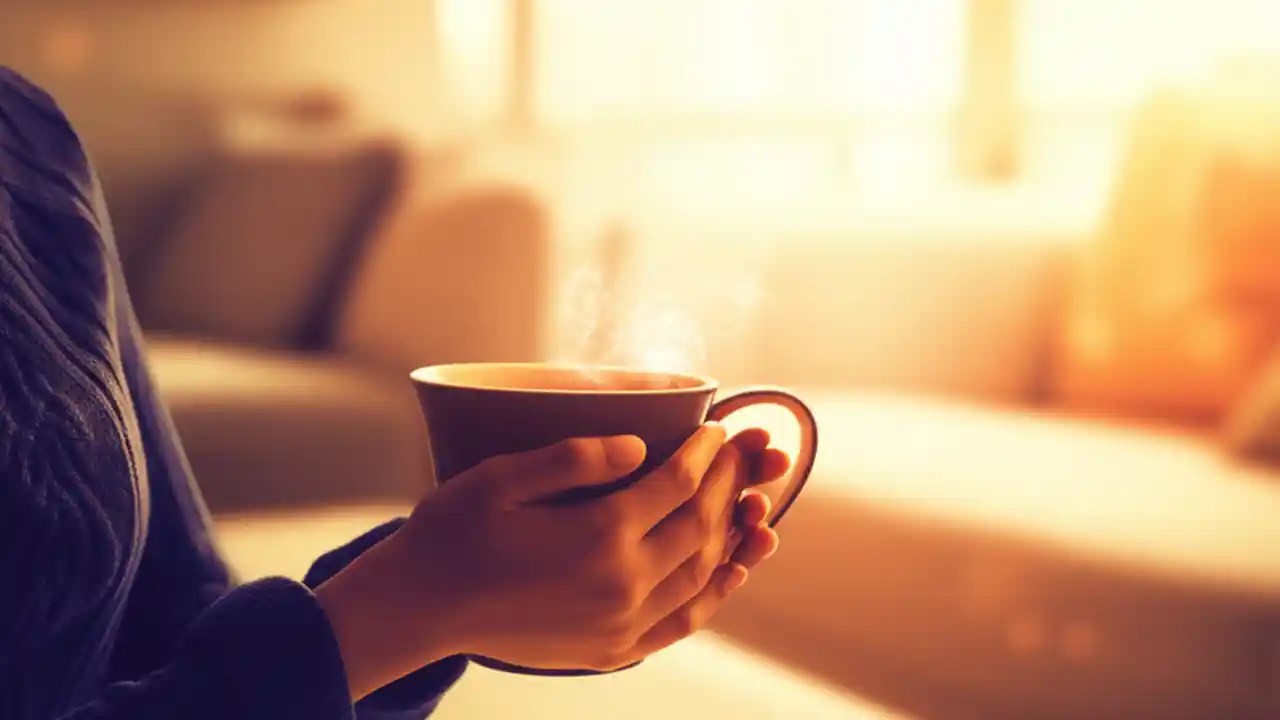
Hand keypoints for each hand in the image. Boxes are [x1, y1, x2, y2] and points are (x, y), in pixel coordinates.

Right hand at [315, 424, 786, 698]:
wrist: (421, 607)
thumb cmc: (452, 532)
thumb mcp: (500, 477)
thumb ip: (573, 457)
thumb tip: (639, 444)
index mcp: (597, 536)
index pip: (678, 484)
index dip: (706, 451)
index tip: (719, 426)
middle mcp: (620, 585)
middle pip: (699, 526)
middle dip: (728, 484)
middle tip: (742, 454)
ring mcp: (620, 625)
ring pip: (702, 575)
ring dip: (734, 535)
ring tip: (755, 503)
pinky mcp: (612, 652)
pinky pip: (683, 622)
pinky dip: (715, 594)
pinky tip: (733, 569)